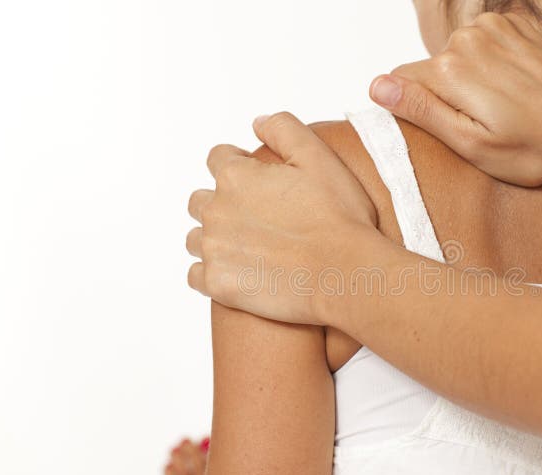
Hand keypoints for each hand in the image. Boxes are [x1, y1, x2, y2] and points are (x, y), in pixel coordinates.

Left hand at [187, 113, 379, 324]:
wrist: (345, 273)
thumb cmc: (339, 218)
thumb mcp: (319, 157)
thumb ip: (284, 129)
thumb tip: (257, 122)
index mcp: (236, 176)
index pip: (218, 158)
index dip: (239, 165)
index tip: (258, 182)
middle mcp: (217, 210)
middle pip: (201, 199)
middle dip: (223, 203)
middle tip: (257, 218)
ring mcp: (214, 249)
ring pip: (196, 238)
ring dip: (215, 238)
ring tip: (247, 248)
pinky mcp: (218, 284)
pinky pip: (196, 276)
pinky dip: (212, 273)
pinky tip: (238, 273)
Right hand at [369, 12, 541, 185]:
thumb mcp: (473, 145)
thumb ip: (422, 112)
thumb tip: (378, 86)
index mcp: (451, 69)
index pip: (400, 82)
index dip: (418, 112)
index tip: (451, 130)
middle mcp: (468, 37)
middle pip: (430, 69)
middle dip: (447, 97)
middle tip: (485, 126)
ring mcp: (495, 26)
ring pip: (457, 58)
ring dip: (471, 82)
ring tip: (506, 109)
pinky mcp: (516, 25)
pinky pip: (484, 47)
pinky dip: (493, 67)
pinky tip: (519, 90)